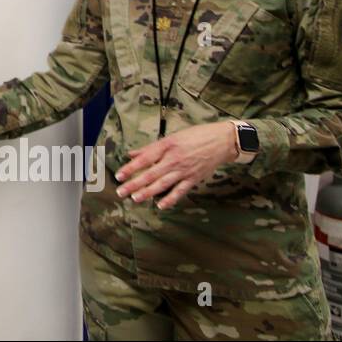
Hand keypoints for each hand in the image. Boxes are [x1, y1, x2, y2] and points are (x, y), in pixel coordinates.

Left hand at [114, 121, 238, 209]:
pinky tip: (161, 205)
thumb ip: (150, 148)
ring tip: (135, 198)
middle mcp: (174, 159)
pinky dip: (171, 199)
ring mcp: (184, 170)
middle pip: (151, 173)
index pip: (144, 158)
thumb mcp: (171, 137)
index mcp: (167, 146)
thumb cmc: (196, 136)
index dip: (130, 168)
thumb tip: (131, 154)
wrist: (222, 140)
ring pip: (163, 184)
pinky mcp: (194, 179)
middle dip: (134, 183)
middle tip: (121, 192)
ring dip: (148, 192)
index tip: (119, 176)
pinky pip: (180, 191)